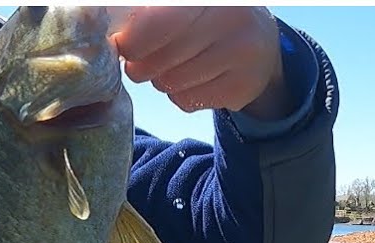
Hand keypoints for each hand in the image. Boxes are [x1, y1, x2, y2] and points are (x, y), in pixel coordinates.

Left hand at [110, 6, 292, 120]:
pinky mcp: (242, 86)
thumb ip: (150, 16)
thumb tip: (113, 39)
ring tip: (176, 67)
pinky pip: (187, 101)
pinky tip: (196, 80)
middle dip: (142, 65)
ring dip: (162, 81)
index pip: (157, 23)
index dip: (133, 40)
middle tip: (141, 62)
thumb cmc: (206, 20)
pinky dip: (181, 96)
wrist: (261, 43)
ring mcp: (241, 52)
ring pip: (171, 83)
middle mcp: (230, 17)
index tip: (124, 46)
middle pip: (159, 58)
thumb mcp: (183, 9)